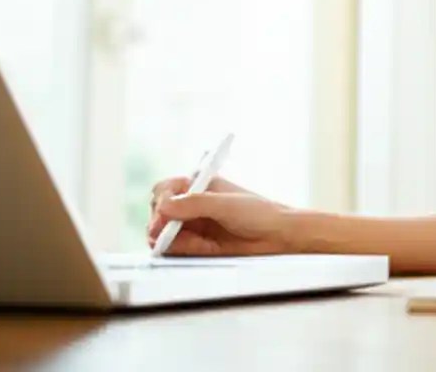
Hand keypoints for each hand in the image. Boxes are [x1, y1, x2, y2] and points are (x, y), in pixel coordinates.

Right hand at [147, 176, 295, 255]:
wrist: (278, 237)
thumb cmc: (260, 213)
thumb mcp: (227, 204)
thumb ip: (196, 204)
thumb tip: (165, 206)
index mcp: (200, 185)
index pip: (167, 189)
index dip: (162, 199)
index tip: (163, 212)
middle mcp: (193, 204)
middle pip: (159, 210)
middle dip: (157, 220)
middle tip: (161, 232)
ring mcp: (194, 225)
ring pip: (163, 231)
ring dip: (161, 237)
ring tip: (168, 242)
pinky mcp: (197, 245)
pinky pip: (175, 248)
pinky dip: (172, 249)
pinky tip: (180, 249)